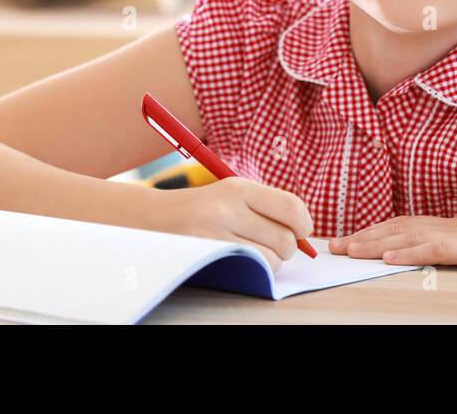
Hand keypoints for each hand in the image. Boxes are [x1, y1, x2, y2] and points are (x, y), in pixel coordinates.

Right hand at [143, 176, 314, 273]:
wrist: (151, 219)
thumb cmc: (201, 209)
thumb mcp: (230, 195)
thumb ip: (266, 207)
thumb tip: (305, 233)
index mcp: (238, 187)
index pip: (291, 206)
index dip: (304, 225)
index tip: (300, 232)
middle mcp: (227, 208)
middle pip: (285, 238)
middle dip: (288, 248)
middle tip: (274, 246)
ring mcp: (215, 233)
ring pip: (271, 259)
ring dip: (271, 262)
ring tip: (254, 252)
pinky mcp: (206, 254)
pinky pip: (251, 269)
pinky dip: (255, 270)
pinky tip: (243, 261)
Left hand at [328, 194, 456, 271]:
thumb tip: (451, 255)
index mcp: (456, 227)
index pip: (406, 226)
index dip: (376, 231)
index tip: (351, 238)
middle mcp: (453, 226)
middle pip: (398, 228)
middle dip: (363, 236)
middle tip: (334, 244)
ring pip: (408, 236)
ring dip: (375, 243)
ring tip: (348, 249)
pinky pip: (436, 248)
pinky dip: (410, 251)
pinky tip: (390, 257)